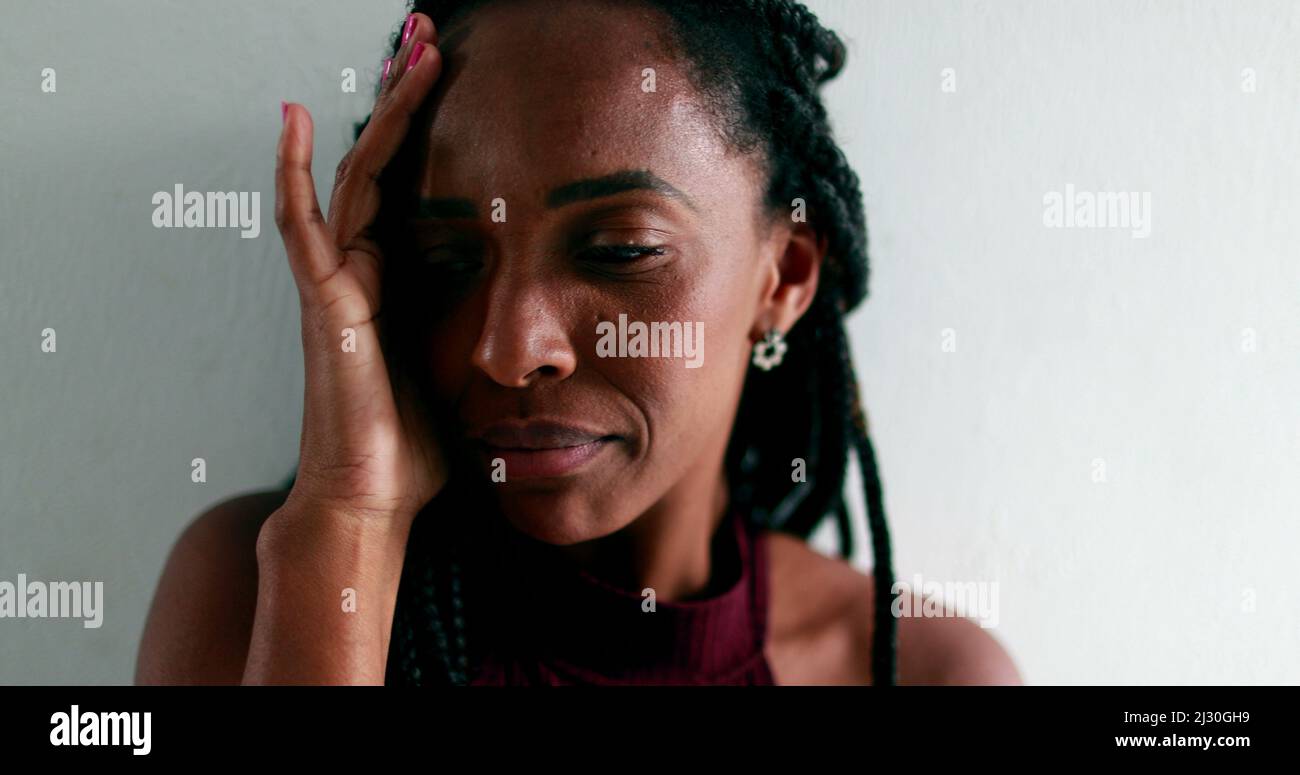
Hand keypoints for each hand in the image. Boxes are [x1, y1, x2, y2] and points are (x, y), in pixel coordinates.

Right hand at [274, 13, 444, 524]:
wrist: (373, 499)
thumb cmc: (415, 450)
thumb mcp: (465, 375)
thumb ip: (484, 338)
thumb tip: (541, 333)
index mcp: (396, 284)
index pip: (412, 189)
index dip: (430, 135)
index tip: (456, 84)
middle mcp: (363, 272)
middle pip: (383, 166)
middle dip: (408, 101)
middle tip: (432, 41)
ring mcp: (338, 282)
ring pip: (357, 176)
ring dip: (383, 112)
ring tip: (412, 51)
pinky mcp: (323, 301)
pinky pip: (302, 224)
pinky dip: (294, 171)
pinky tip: (296, 117)